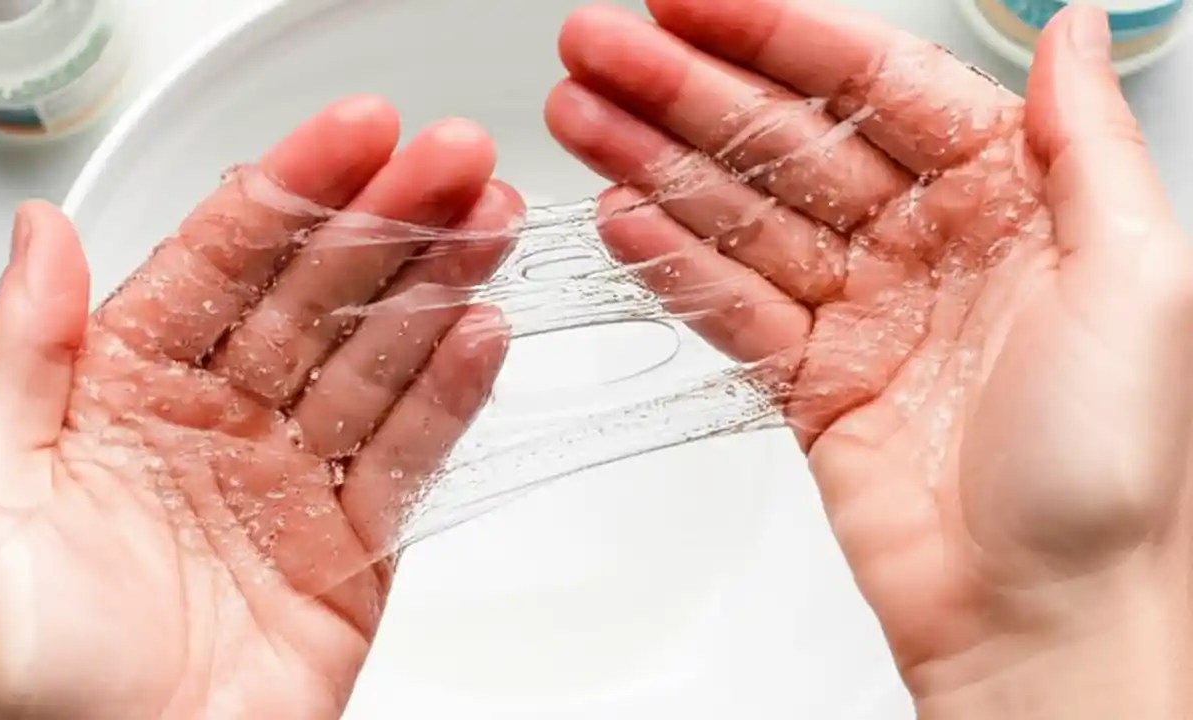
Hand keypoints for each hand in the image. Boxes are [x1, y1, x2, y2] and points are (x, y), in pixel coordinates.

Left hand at [0, 96, 521, 718]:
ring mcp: (298, 476)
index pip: (222, 262)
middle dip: (390, 220)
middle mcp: (222, 419)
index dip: (292, 188)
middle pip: (319, 295)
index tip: (357, 134)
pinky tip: (483, 332)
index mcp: (130, 392)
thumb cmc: (49, 675)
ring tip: (492, 221)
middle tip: (457, 160)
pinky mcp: (360, 539)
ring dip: (438, 285)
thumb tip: (45, 234)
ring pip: (378, 359)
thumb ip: (21, 356)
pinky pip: (411, 453)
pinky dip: (453, 396)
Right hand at [547, 2, 1192, 715]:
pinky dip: (674, 264)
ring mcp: (864, 313)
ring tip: (577, 116)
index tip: (689, 3)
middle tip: (595, 49)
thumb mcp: (1141, 281)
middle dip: (685, 90)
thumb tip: (1069, 28)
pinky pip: (733, 306)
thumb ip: (1088, 146)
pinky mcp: (814, 383)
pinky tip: (620, 219)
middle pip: (787, 142)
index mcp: (1012, 200)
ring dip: (655, 163)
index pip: (875, 84)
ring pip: (743, 216)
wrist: (1044, 622)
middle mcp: (932, 246)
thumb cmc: (1110, 473)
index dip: (774, 35)